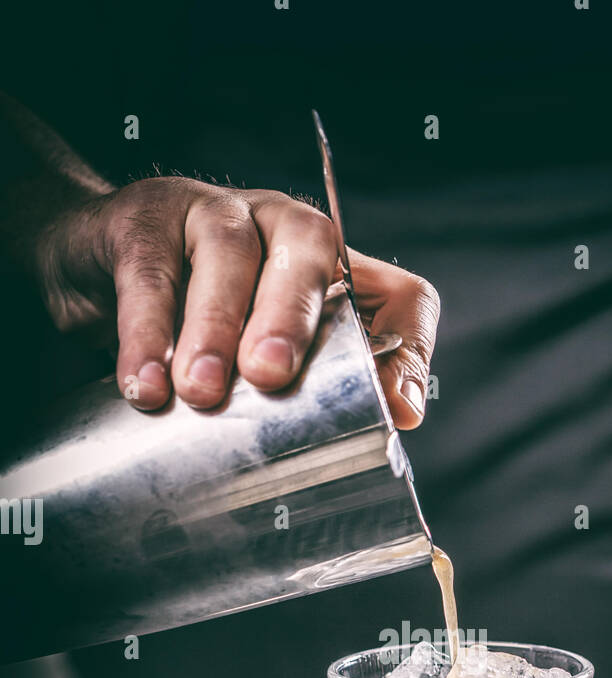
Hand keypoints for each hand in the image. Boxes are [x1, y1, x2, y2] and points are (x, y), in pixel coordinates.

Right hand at [36, 176, 438, 423]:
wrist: (91, 262)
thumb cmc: (196, 318)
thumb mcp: (263, 355)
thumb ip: (322, 383)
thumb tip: (398, 415)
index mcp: (332, 271)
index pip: (400, 293)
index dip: (405, 349)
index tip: (389, 412)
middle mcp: (281, 224)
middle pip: (310, 250)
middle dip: (294, 317)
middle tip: (270, 376)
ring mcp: (212, 211)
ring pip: (227, 256)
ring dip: (214, 328)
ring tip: (200, 392)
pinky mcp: (143, 221)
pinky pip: (149, 275)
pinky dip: (145, 334)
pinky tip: (144, 384)